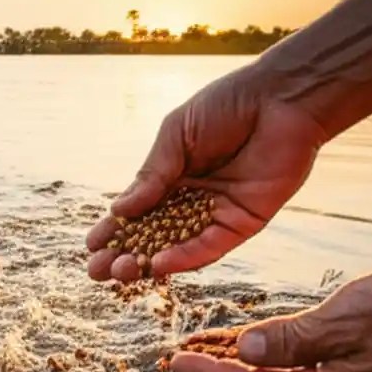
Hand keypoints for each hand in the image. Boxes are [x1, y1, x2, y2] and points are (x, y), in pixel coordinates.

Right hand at [86, 60, 327, 282]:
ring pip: (177, 248)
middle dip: (124, 255)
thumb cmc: (228, 105)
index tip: (90, 245)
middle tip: (98, 271)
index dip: (114, 230)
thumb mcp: (176, 134)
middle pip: (153, 237)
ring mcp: (216, 215)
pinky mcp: (242, 224)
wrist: (281, 99)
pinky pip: (210, 247)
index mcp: (172, 177)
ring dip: (148, 262)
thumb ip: (152, 173)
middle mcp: (192, 201)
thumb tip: (119, 209)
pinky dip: (185, 258)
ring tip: (121, 272)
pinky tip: (159, 264)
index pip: (137, 211)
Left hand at [169, 260, 371, 371]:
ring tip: (205, 340)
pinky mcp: (362, 360)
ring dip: (245, 355)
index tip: (174, 360)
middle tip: (179, 351)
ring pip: (283, 370)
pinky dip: (275, 345)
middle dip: (221, 367)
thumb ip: (293, 338)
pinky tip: (257, 333)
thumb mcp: (348, 319)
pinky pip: (304, 357)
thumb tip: (246, 351)